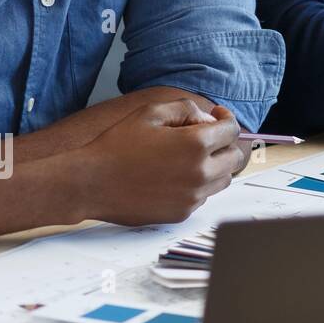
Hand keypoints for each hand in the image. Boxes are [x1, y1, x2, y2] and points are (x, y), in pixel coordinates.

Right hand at [70, 98, 242, 226]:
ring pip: (223, 179)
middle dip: (225, 144)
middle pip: (234, 158)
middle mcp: (200, 172)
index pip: (232, 130)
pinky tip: (175, 176)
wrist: (89, 183)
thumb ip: (187, 110)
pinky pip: (203, 196)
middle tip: (207, 138)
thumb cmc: (116, 146)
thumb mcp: (151, 113)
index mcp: (195, 144)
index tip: (217, 117)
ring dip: (215, 166)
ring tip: (189, 157)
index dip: (226, 119)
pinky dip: (198, 185)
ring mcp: (192, 196)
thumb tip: (209, 120)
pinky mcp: (181, 213)